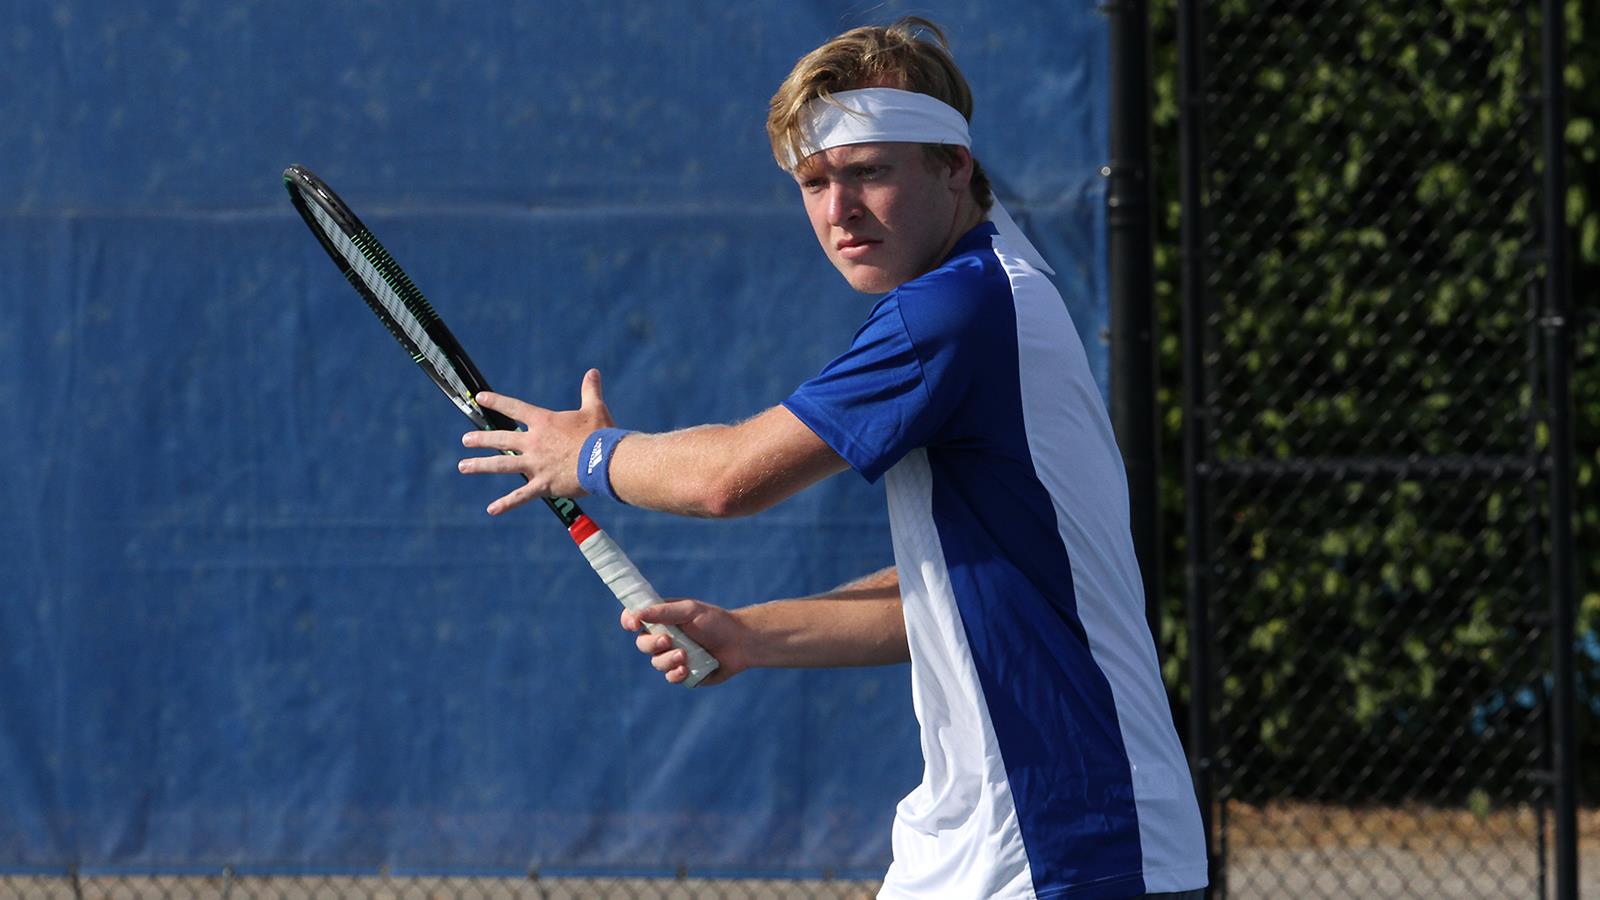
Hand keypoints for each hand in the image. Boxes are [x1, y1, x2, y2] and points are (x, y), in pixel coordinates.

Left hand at [457, 368, 614, 514]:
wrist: (604, 461)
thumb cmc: (600, 434)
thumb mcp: (595, 408)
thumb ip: (590, 390)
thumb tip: (593, 372)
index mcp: (544, 422)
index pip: (515, 408)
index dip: (496, 402)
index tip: (480, 398)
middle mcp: (534, 442)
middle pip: (501, 438)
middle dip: (481, 439)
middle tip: (466, 440)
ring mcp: (536, 464)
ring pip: (502, 464)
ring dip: (481, 465)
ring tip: (463, 466)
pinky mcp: (543, 484)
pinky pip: (521, 496)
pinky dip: (506, 504)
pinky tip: (491, 509)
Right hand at [621, 600, 748, 686]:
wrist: (741, 643)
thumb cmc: (716, 622)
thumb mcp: (690, 611)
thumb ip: (664, 612)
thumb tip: (637, 613)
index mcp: (664, 619)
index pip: (637, 619)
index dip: (629, 621)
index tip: (632, 623)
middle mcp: (665, 638)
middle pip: (642, 644)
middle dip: (651, 644)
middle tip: (667, 640)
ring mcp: (673, 657)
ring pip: (656, 663)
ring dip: (667, 659)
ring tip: (685, 655)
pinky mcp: (684, 674)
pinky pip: (670, 677)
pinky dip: (676, 673)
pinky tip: (686, 668)